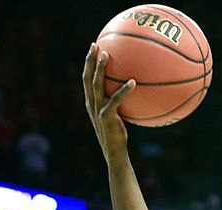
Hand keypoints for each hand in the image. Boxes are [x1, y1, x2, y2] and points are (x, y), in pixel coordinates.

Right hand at [82, 43, 135, 161]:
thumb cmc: (118, 135)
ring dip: (100, 69)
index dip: (88, 63)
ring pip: (96, 85)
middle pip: (87, 78)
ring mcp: (98, 110)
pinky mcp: (107, 117)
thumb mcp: (117, 116)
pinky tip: (133, 82)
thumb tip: (135, 87)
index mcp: (92, 103)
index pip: (86, 79)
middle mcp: (92, 104)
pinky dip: (123, 90)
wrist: (115, 153)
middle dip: (89, 60)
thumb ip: (120, 102)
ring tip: (106, 55)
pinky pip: (115, 100)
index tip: (93, 47)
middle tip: (95, 45)